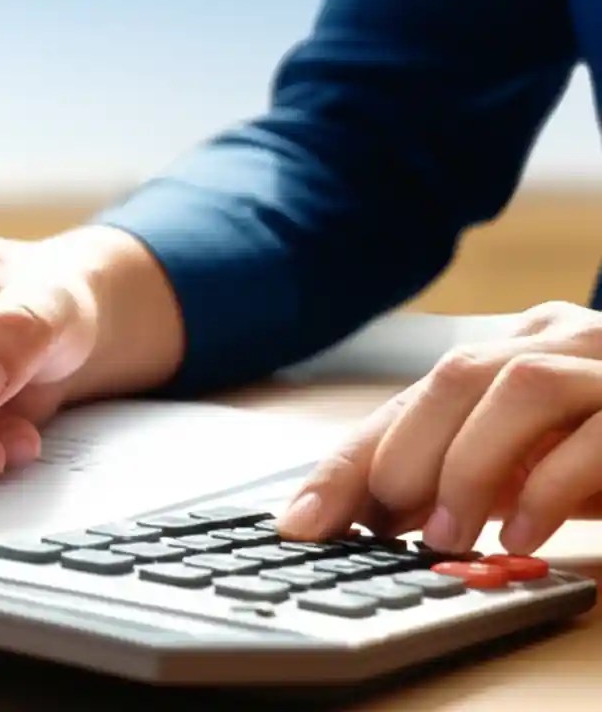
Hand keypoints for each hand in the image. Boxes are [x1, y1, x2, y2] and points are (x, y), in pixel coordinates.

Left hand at [277, 301, 601, 554]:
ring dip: (470, 465)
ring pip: (522, 384)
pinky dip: (549, 487)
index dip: (350, 457)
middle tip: (390, 525)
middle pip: (459, 372)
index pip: (413, 394)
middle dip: (407, 455)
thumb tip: (361, 511)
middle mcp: (566, 336)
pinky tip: (523, 535)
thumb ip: (460, 468)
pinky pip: (598, 432)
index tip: (301, 520)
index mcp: (521, 342)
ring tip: (450, 536)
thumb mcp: (528, 460)